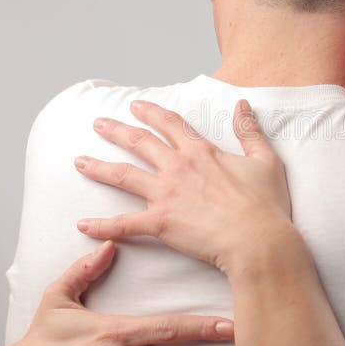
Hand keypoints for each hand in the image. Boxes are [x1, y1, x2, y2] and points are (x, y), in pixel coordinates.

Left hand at [73, 99, 294, 275]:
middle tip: (98, 124)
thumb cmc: (264, 204)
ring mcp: (166, 194)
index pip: (170, 124)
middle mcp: (178, 167)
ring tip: (79, 162)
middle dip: (116, 130)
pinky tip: (83, 224)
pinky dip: (102, 225)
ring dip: (99, 167)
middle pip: (139, 142)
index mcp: (201, 152)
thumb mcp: (265, 160)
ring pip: (123, 176)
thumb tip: (243, 105)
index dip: (151, 113)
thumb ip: (250, 131)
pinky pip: (124, 224)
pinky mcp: (160, 223)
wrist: (257, 240)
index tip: (136, 106)